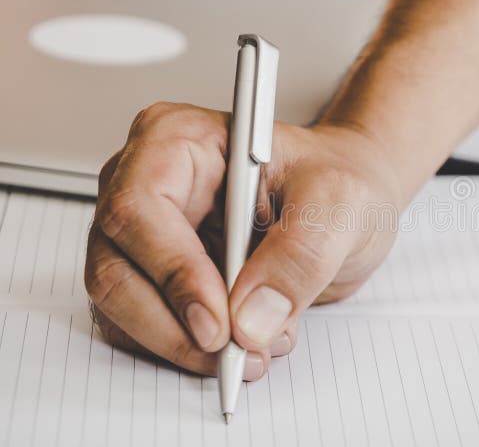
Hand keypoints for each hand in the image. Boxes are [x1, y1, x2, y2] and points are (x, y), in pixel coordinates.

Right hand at [85, 102, 400, 378]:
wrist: (348, 204)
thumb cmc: (338, 180)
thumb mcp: (339, 203)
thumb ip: (300, 254)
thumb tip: (251, 318)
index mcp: (180, 141)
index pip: (141, 208)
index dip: (173, 272)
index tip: (219, 322)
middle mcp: (148, 184)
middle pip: (116, 267)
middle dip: (174, 325)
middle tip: (235, 352)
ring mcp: (146, 234)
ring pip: (121, 308)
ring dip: (184, 344)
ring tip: (257, 345)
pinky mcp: (157, 276)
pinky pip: (143, 327)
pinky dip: (188, 348)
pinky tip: (246, 340)